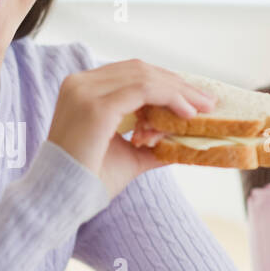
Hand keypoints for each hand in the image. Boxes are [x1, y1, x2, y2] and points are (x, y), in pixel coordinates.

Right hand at [47, 59, 215, 196]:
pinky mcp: (96, 107)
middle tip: (207, 100)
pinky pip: (143, 90)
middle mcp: (80, 84)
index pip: (130, 74)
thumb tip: (185, 139)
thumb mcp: (128, 154)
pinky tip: (188, 113)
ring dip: (179, 90)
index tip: (193, 97)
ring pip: (144, 77)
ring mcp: (85, 92)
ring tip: (203, 107)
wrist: (61, 200)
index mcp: (82, 90)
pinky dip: (170, 98)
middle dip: (177, 84)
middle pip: (139, 70)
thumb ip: (153, 142)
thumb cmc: (89, 180)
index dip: (164, 81)